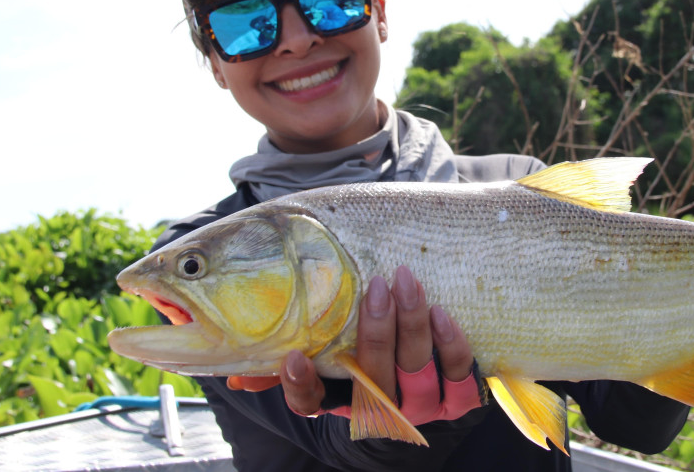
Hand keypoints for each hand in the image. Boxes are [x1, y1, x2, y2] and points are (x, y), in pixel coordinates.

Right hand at [237, 266, 480, 422]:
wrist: (423, 396)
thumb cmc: (362, 362)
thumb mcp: (325, 362)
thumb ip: (281, 362)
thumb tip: (235, 372)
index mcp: (339, 401)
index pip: (311, 402)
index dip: (300, 384)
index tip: (294, 356)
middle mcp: (379, 409)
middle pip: (373, 375)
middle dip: (376, 330)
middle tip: (376, 286)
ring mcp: (419, 408)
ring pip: (415, 370)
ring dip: (413, 326)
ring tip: (407, 283)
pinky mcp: (456, 403)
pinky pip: (459, 377)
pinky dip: (451, 345)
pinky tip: (441, 313)